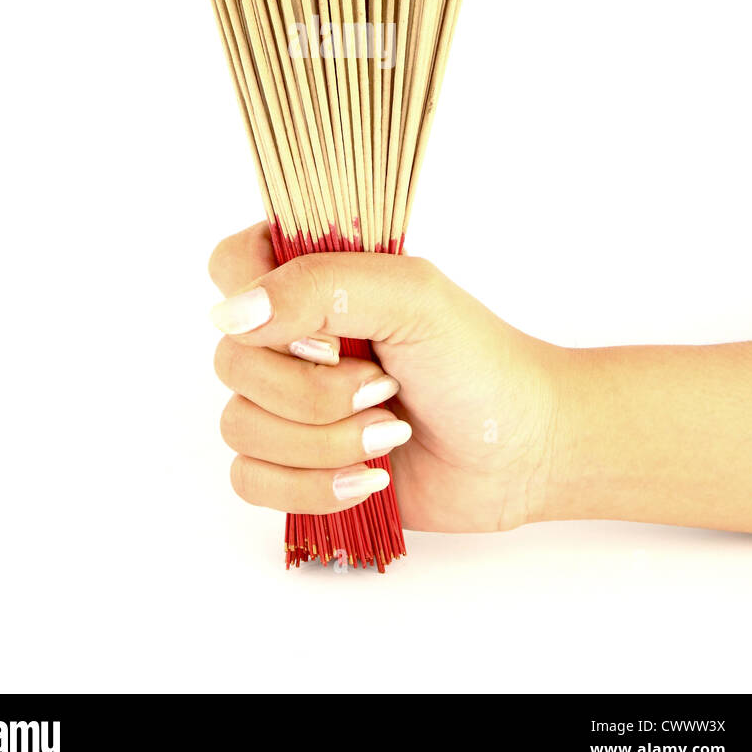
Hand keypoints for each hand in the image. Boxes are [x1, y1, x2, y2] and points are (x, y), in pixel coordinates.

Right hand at [209, 223, 563, 530]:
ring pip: (239, 426)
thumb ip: (318, 286)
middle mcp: (290, 337)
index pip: (231, 264)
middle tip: (384, 387)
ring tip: (389, 434)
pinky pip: (250, 481)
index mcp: (313, 278)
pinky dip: (311, 487)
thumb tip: (230, 314)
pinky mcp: (294, 465)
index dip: (263, 304)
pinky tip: (370, 478)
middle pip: (231, 360)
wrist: (521, 452)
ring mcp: (288, 403)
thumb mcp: (410, 297)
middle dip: (313, 391)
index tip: (328, 332)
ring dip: (322, 442)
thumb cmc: (478, 361)